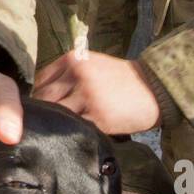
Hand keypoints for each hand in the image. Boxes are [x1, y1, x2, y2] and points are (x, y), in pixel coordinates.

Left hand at [33, 50, 159, 133]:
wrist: (153, 88)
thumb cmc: (120, 79)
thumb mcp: (92, 65)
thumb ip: (67, 76)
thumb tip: (42, 97)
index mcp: (72, 60)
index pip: (41, 80)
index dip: (40, 96)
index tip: (44, 107)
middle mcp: (77, 75)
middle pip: (44, 98)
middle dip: (45, 112)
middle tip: (49, 122)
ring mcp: (87, 96)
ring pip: (57, 114)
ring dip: (57, 124)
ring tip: (61, 129)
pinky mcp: (98, 116)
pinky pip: (75, 127)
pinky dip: (73, 131)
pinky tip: (77, 133)